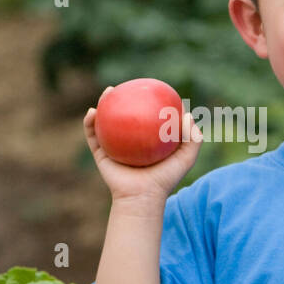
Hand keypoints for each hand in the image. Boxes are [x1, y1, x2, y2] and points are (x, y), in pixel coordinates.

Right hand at [84, 90, 202, 203]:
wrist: (142, 197)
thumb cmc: (164, 180)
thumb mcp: (186, 158)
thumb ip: (193, 138)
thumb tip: (188, 114)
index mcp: (146, 141)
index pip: (146, 117)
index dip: (147, 101)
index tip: (149, 87)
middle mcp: (129, 142)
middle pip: (124, 116)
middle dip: (123, 98)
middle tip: (127, 85)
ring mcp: (113, 147)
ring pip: (105, 122)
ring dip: (103, 104)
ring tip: (107, 92)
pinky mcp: (100, 155)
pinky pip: (92, 136)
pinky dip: (89, 123)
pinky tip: (92, 111)